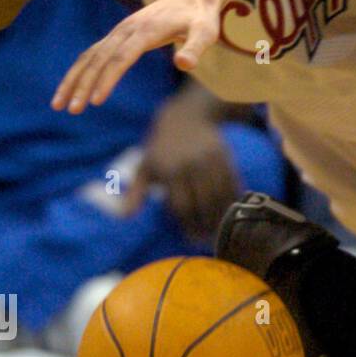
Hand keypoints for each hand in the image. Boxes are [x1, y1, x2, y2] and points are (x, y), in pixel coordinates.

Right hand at [51, 0, 220, 113]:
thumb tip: (183, 64)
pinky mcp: (118, 35)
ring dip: (72, 79)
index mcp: (145, 31)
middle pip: (98, 59)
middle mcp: (126, 30)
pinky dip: (79, 71)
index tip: (95, 101)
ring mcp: (119, 31)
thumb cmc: (200, 17)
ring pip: (89, 56)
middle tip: (70, 110)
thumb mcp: (205, 32)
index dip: (107, 79)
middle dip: (81, 85)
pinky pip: (93, 53)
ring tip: (58, 104)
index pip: (121, 59)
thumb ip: (195, 48)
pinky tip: (72, 88)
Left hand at [129, 95, 240, 242]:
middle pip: (203, 203)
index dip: (188, 225)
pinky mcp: (225, 155)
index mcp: (169, 170)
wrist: (186, 116)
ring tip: (219, 229)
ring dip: (221, 215)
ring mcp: (210, 159)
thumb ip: (134, 193)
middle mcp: (191, 165)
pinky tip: (230, 210)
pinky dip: (233, 198)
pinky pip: (232, 182)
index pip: (182, 205)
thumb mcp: (144, 167)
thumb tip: (123, 218)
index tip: (191, 239)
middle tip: (207, 240)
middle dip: (206, 224)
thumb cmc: (160, 147)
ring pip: (220, 194)